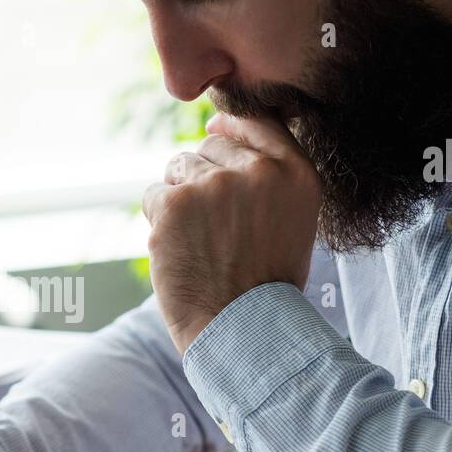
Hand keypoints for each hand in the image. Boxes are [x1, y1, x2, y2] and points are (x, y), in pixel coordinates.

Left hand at [141, 112, 320, 353]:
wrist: (240, 330)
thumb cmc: (264, 280)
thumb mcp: (294, 218)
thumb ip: (269, 170)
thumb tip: (215, 121)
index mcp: (297, 173)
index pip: (256, 121)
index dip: (231, 130)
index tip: (220, 147)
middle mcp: (258, 172)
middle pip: (211, 144)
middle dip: (204, 176)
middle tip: (216, 227)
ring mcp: (214, 185)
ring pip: (179, 167)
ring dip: (180, 198)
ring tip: (201, 241)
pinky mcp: (174, 203)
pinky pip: (154, 194)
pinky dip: (159, 221)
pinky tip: (181, 250)